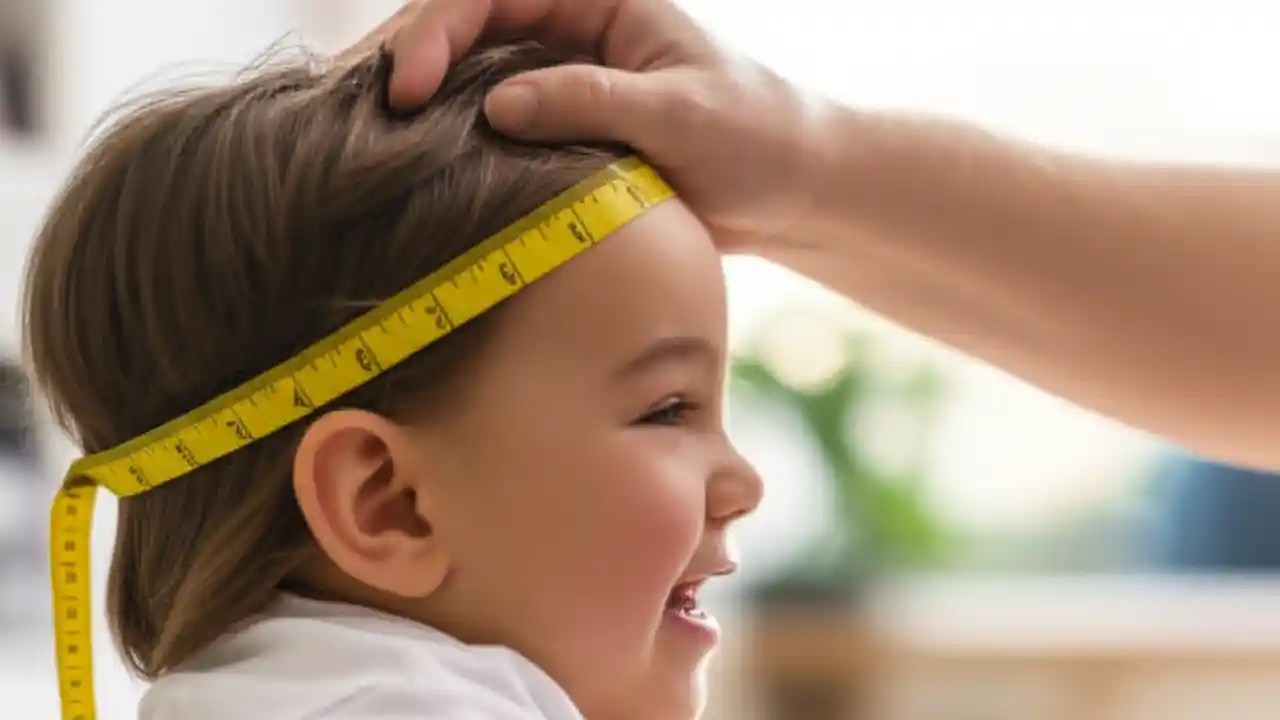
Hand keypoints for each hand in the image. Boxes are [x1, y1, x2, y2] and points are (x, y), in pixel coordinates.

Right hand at [383, 0, 831, 251]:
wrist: (789, 190)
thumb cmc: (753, 138)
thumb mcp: (679, 115)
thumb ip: (590, 103)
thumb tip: (494, 107)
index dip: (440, 29)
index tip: (409, 85)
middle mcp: (570, 29)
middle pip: (464, 25)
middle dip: (407, 58)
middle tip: (355, 108)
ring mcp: (559, 81)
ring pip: (466, 76)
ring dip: (416, 101)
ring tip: (359, 136)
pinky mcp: (557, 133)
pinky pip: (487, 127)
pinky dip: (446, 141)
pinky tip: (408, 167)